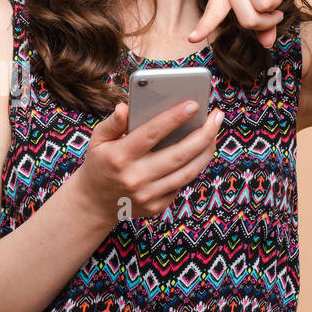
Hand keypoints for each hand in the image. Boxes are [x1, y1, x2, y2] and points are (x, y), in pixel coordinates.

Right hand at [72, 99, 224, 223]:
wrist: (93, 203)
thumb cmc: (100, 163)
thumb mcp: (97, 140)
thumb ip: (112, 123)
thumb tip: (125, 107)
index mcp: (119, 157)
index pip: (151, 134)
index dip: (174, 118)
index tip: (194, 104)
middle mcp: (135, 178)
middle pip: (178, 154)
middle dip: (203, 134)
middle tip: (217, 116)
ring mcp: (147, 195)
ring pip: (188, 171)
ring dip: (206, 150)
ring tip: (214, 131)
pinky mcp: (156, 207)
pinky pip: (182, 184)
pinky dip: (194, 166)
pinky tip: (201, 150)